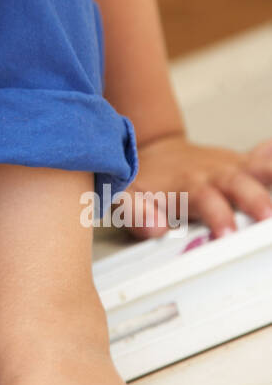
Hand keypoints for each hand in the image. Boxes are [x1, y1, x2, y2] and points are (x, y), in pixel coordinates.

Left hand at [131, 134, 271, 237]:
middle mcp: (214, 174)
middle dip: (255, 200)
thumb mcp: (127, 196)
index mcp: (189, 185)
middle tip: (267, 217)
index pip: (206, 201)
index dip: (217, 216)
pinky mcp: (243, 163)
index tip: (227, 233)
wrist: (155, 151)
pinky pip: (263, 157)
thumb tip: (155, 228)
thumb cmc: (144, 180)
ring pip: (258, 168)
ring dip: (271, 176)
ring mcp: (231, 166)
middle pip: (239, 184)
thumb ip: (136, 213)